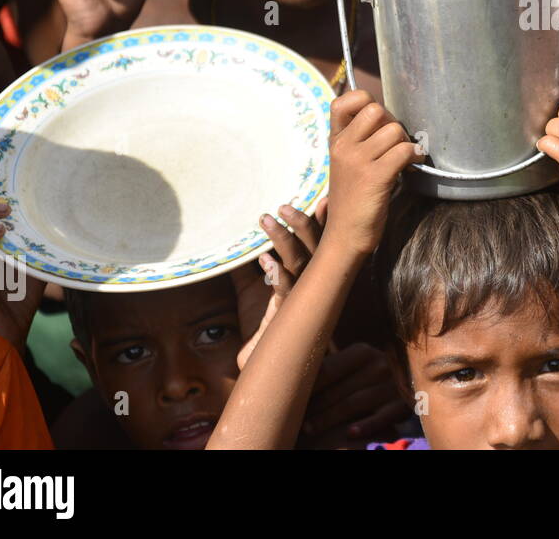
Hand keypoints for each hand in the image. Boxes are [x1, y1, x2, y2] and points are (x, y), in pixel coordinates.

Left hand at [233, 200, 327, 367]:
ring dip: (285, 240)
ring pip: (301, 264)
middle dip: (303, 224)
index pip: (318, 243)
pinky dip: (276, 274)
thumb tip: (237, 241)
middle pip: (316, 249)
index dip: (321, 221)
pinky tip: (264, 260)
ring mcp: (301, 300)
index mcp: (307, 275)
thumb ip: (249, 264)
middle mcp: (311, 286)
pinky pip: (285, 292)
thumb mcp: (250, 286)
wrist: (256, 360)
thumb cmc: (258, 322)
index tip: (322, 197)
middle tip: (286, 205)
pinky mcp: (286, 316)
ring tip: (268, 219)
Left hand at [298, 342, 406, 447]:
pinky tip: (349, 434)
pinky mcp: (402, 406)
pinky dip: (364, 426)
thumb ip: (332, 365)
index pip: (328, 368)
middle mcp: (379, 365)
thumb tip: (290, 363)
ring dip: (328, 418)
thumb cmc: (369, 374)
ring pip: (353, 403)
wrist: (409, 380)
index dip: (308, 385)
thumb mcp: (355, 364)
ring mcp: (391, 386)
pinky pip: (380, 418)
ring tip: (308, 429)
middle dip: (314, 406)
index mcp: (363, 352)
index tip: (290, 397)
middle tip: (294, 419)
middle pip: (338, 389)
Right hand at [325, 91, 421, 256]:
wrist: (345, 236)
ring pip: (394, 130)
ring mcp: (357, 161)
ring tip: (404, 160)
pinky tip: (412, 168)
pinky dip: (415, 157)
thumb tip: (390, 119)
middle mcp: (343, 147)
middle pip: (376, 110)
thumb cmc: (353, 199)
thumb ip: (360, 139)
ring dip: (406, 143)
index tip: (377, 122)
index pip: (344, 100)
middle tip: (396, 145)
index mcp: (335, 141)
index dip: (366, 102)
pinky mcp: (374, 177)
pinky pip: (404, 151)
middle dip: (393, 124)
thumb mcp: (347, 164)